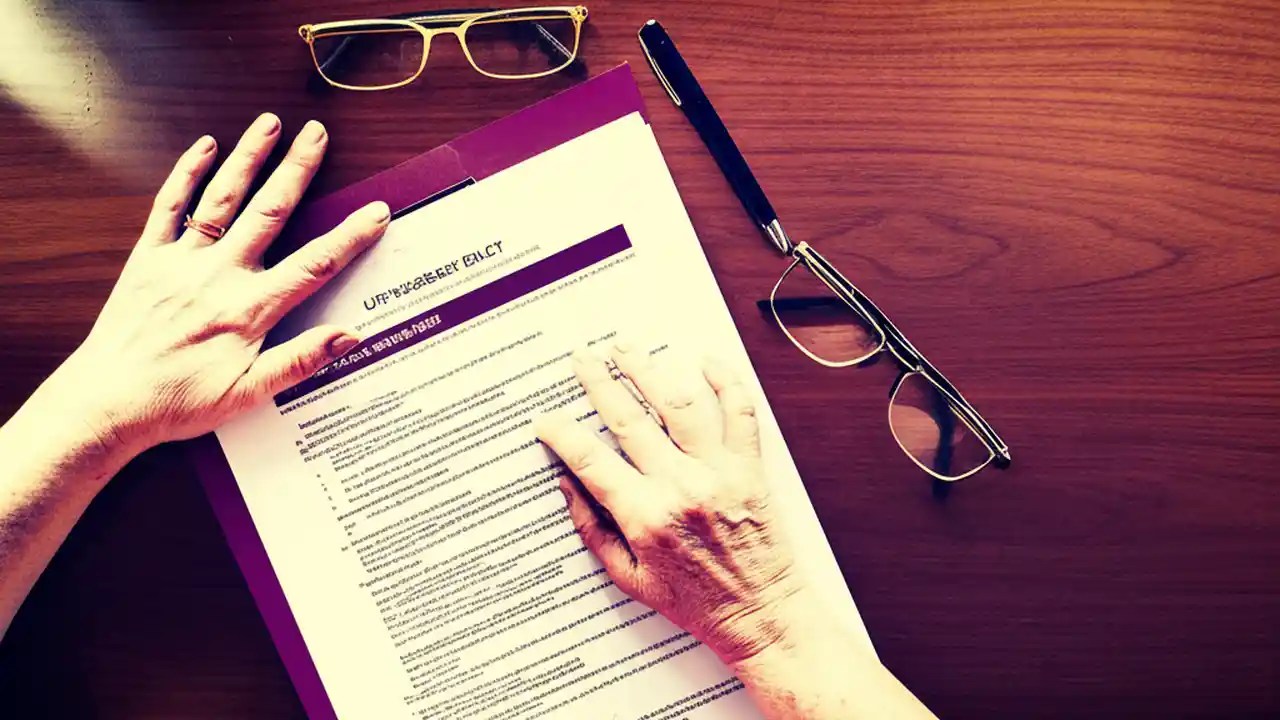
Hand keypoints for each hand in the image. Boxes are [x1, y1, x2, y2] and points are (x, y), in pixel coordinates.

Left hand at [52, 113, 387, 459]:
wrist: (107, 401)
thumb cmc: (179, 403)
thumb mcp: (248, 395)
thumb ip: (299, 361)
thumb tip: (348, 337)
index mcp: (250, 310)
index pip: (313, 265)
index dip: (350, 237)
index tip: (376, 212)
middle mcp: (219, 276)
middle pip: (269, 212)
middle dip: (297, 169)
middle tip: (317, 134)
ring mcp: (181, 262)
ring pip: (223, 198)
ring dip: (248, 157)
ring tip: (269, 123)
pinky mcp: (148, 258)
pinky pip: (170, 207)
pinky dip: (187, 173)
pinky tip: (205, 146)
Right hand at [534, 341, 809, 665]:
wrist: (760, 615)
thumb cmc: (696, 603)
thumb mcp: (629, 578)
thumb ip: (593, 529)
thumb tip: (569, 484)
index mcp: (644, 517)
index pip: (591, 460)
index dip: (562, 434)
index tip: (547, 420)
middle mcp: (680, 488)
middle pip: (629, 419)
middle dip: (599, 382)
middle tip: (582, 358)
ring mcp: (717, 474)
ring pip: (678, 404)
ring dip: (648, 370)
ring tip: (627, 349)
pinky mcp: (750, 469)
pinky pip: (741, 414)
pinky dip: (726, 383)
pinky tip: (706, 363)